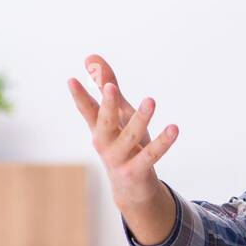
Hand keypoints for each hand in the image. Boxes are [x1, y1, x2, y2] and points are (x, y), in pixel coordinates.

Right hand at [67, 53, 177, 211]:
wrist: (130, 188)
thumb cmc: (123, 143)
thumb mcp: (117, 114)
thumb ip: (105, 85)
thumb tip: (90, 57)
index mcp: (99, 128)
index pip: (87, 110)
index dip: (79, 96)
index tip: (72, 79)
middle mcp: (105, 143)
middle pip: (105, 122)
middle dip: (107, 105)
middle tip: (110, 87)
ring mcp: (119, 159)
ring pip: (130, 136)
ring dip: (141, 118)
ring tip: (151, 100)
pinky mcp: (136, 171)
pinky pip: (151, 155)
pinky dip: (163, 143)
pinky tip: (174, 128)